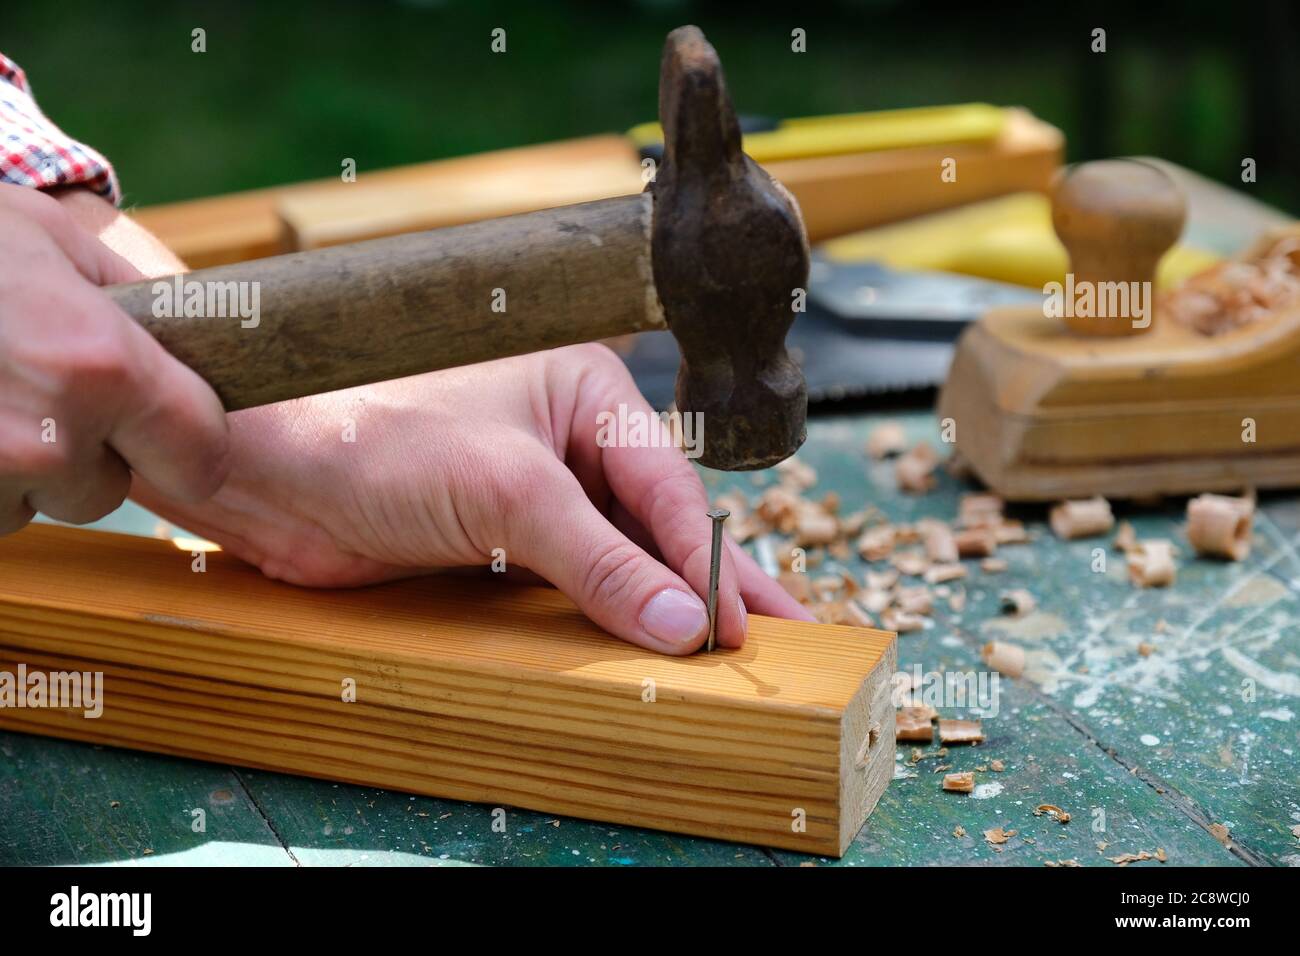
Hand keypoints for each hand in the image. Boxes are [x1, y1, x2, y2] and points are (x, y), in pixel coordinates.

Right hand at [0, 185, 228, 532]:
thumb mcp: (49, 236)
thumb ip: (133, 298)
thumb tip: (195, 340)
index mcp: (96, 365)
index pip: (202, 457)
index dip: (192, 441)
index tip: (175, 430)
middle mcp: (42, 438)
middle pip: (105, 492)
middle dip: (85, 450)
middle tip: (35, 384)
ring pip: (31, 509)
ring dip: (15, 469)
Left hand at [132, 345, 813, 653]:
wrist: (264, 468)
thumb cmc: (377, 433)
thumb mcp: (509, 492)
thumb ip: (601, 561)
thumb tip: (680, 622)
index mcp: (583, 390)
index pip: (665, 482)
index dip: (705, 557)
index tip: (738, 622)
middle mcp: (564, 434)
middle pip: (655, 516)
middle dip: (712, 574)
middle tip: (778, 627)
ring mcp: (530, 487)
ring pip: (616, 550)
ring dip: (663, 599)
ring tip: (725, 645)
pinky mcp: (496, 535)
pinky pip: (567, 579)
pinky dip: (604, 613)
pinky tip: (641, 641)